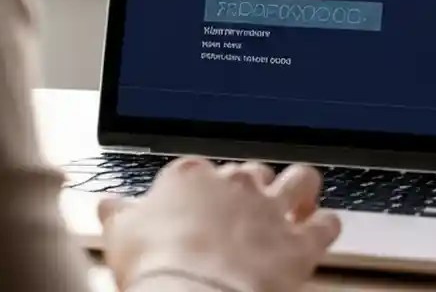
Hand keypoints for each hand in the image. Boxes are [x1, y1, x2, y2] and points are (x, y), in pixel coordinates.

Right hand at [99, 158, 340, 291]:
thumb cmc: (156, 264)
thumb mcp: (119, 235)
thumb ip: (119, 215)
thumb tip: (109, 206)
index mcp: (190, 176)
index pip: (199, 170)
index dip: (200, 190)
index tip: (196, 205)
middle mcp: (235, 184)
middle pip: (251, 172)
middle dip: (251, 188)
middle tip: (245, 210)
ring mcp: (272, 209)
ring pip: (300, 180)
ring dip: (301, 189)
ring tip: (298, 200)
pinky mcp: (300, 241)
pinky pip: (327, 223)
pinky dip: (326, 225)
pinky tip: (321, 230)